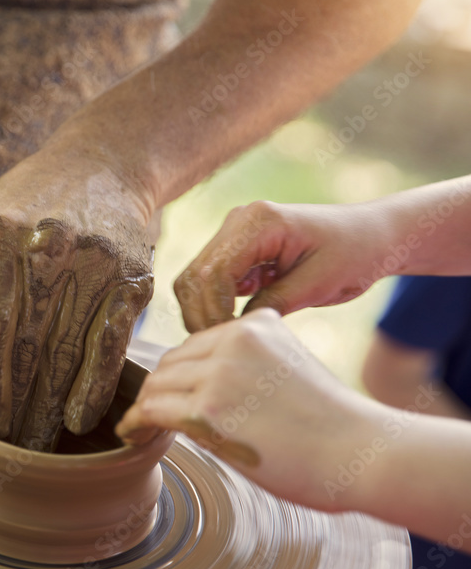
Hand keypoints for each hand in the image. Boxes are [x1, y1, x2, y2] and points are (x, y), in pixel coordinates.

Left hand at [0, 147, 154, 450]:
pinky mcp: (133, 277)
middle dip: (14, 407)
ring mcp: (96, 261)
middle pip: (28, 345)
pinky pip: (111, 343)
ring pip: (69, 352)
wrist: (104, 164)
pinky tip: (78, 419)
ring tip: (34, 450)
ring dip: (50, 408)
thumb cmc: (28, 207)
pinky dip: (94, 385)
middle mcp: (48, 246)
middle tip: (2, 454)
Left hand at [115, 309, 384, 511]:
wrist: (362, 453)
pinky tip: (132, 434)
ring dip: (145, 408)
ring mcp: (220, 372)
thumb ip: (253, 364)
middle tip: (147, 415)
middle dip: (159, 389)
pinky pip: (153, 410)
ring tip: (138, 427)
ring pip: (158, 385)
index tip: (169, 394)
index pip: (197, 344)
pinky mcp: (208, 410)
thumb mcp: (293, 368)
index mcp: (256, 326)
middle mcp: (235, 339)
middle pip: (172, 362)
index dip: (179, 373)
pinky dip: (137, 423)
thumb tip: (211, 385)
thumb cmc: (335, 425)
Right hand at [173, 200, 390, 331]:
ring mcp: (234, 232)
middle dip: (202, 314)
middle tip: (220, 348)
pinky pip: (210, 280)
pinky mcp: (236, 248)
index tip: (228, 342)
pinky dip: (216, 304)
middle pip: (195, 275)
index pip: (215, 272)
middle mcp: (238, 221)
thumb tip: (234, 330)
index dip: (215, 311)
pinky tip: (237, 321)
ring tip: (227, 338)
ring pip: (195, 279)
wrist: (373, 236)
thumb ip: (275, 303)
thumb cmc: (355, 254)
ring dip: (205, 310)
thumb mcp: (319, 284)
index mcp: (259, 221)